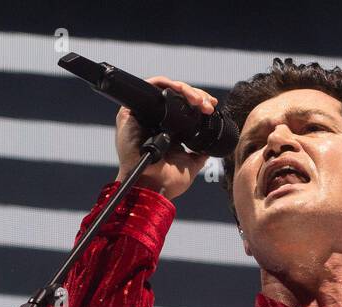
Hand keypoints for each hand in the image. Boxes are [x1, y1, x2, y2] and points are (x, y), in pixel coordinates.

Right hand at [115, 76, 216, 200]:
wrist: (153, 187)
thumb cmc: (167, 181)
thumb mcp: (191, 165)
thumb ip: (199, 154)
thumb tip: (209, 147)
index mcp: (166, 130)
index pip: (182, 107)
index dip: (197, 102)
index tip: (211, 107)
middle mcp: (152, 121)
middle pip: (175, 95)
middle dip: (196, 95)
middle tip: (207, 105)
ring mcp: (141, 116)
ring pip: (164, 89)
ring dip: (184, 89)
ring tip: (198, 100)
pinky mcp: (129, 113)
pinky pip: (147, 88)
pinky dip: (165, 83)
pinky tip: (180, 91)